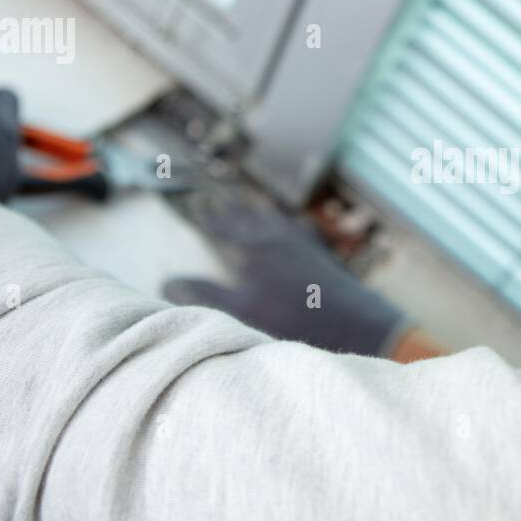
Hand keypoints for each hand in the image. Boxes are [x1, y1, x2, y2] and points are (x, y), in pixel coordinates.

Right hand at [163, 193, 413, 357]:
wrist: (356, 323)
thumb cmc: (295, 320)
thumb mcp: (241, 311)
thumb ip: (204, 295)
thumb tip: (165, 282)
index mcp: (254, 249)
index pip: (223, 228)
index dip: (209, 218)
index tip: (196, 204)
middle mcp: (278, 239)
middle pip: (248, 218)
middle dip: (230, 209)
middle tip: (217, 197)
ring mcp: (303, 246)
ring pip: (275, 221)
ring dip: (259, 212)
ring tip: (251, 203)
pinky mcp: (323, 257)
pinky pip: (300, 230)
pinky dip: (290, 224)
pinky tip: (294, 225)